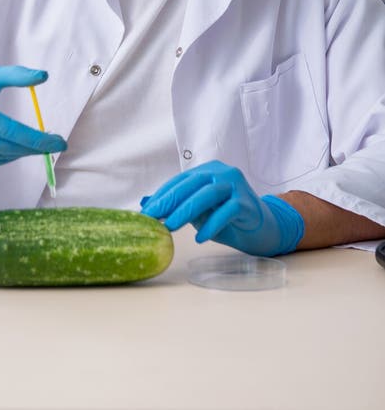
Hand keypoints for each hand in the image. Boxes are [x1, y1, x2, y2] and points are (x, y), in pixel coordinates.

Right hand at [0, 62, 66, 167]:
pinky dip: (2, 156)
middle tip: (54, 144)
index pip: (10, 131)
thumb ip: (15, 75)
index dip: (37, 139)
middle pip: (5, 148)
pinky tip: (11, 147)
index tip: (59, 143)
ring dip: (18, 153)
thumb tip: (43, 76)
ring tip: (34, 143)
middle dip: (32, 148)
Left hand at [140, 160, 303, 255]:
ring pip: (207, 193)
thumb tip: (145, 203)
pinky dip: (212, 224)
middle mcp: (222, 173)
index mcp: (207, 171)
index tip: (145, 212)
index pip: (179, 180)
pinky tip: (200, 238)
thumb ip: (177, 205)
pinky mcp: (247, 202)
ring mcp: (236, 185)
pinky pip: (227, 210)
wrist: (264, 229)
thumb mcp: (199, 212)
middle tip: (152, 218)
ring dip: (186, 210)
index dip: (161, 196)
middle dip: (169, 201)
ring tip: (171, 227)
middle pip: (191, 184)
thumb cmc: (228, 218)